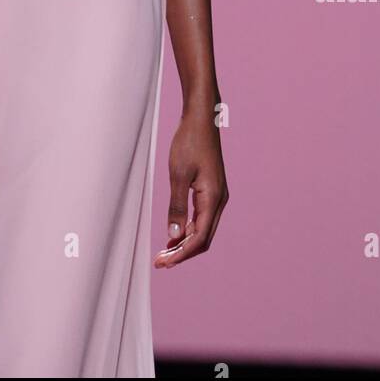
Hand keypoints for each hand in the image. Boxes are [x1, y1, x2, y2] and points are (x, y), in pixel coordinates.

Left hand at [154, 107, 226, 267]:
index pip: (199, 239)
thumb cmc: (189, 142)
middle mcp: (219, 200)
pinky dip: (188, 228)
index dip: (181, 254)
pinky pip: (202, 217)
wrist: (201, 118)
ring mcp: (217, 195)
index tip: (162, 262)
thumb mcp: (178, 174)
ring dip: (185, 242)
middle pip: (203, 238)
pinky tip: (174, 232)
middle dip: (183, 253)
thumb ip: (177, 206)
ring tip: (164, 250)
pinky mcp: (211, 189)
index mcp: (214, 199)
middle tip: (160, 261)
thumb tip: (174, 235)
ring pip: (203, 229)